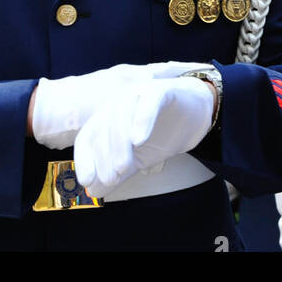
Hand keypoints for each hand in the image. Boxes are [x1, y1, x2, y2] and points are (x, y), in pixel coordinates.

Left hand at [72, 75, 215, 199]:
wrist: (197, 116)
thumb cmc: (164, 134)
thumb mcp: (139, 159)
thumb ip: (117, 174)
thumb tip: (94, 191)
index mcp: (109, 118)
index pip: (88, 137)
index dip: (84, 159)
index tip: (87, 180)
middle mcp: (119, 103)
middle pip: (103, 127)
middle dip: (104, 156)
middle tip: (111, 179)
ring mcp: (139, 93)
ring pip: (122, 115)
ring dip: (119, 143)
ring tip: (124, 167)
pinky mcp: (161, 90)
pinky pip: (148, 102)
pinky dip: (142, 120)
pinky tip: (139, 139)